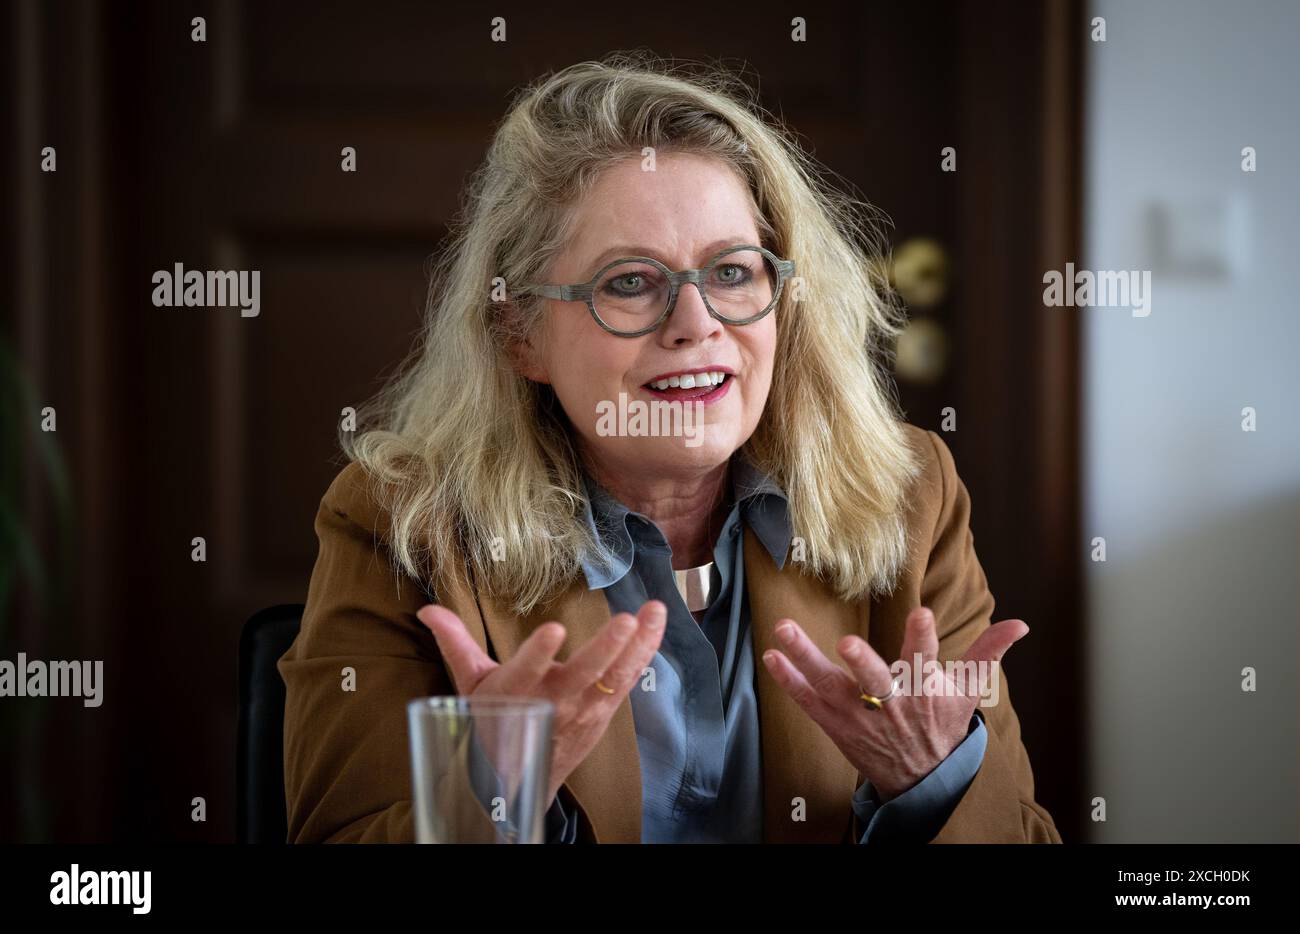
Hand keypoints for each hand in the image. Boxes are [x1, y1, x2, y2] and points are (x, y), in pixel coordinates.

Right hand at [416, 600, 666, 804]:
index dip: (538, 653)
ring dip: (637, 645)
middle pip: (583, 676)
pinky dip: (644, 652)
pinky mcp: (603, 712)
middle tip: (625, 621)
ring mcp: (583, 710)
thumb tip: (428, 609)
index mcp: (515, 693)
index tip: (553, 630)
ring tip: (652, 612)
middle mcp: (553, 703)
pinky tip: (655, 624)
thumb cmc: (494, 722)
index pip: (525, 672)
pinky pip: (628, 680)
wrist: (518, 781)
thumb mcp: (470, 684)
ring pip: (614, 678)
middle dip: (606, 649)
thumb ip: (455, 642)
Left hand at [761, 606, 1026, 801]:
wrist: (920, 779)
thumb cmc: (941, 724)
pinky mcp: (835, 724)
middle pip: (876, 682)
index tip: (920, 614)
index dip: (922, 639)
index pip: (926, 660)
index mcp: (925, 691)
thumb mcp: (967, 691)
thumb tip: (1020, 624)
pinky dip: (789, 681)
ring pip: (831, 687)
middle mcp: (891, 704)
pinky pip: (808, 702)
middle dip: (863, 663)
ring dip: (805, 659)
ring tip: (782, 632)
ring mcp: (859, 716)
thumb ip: (987, 652)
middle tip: (848, 644)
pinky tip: (771, 657)